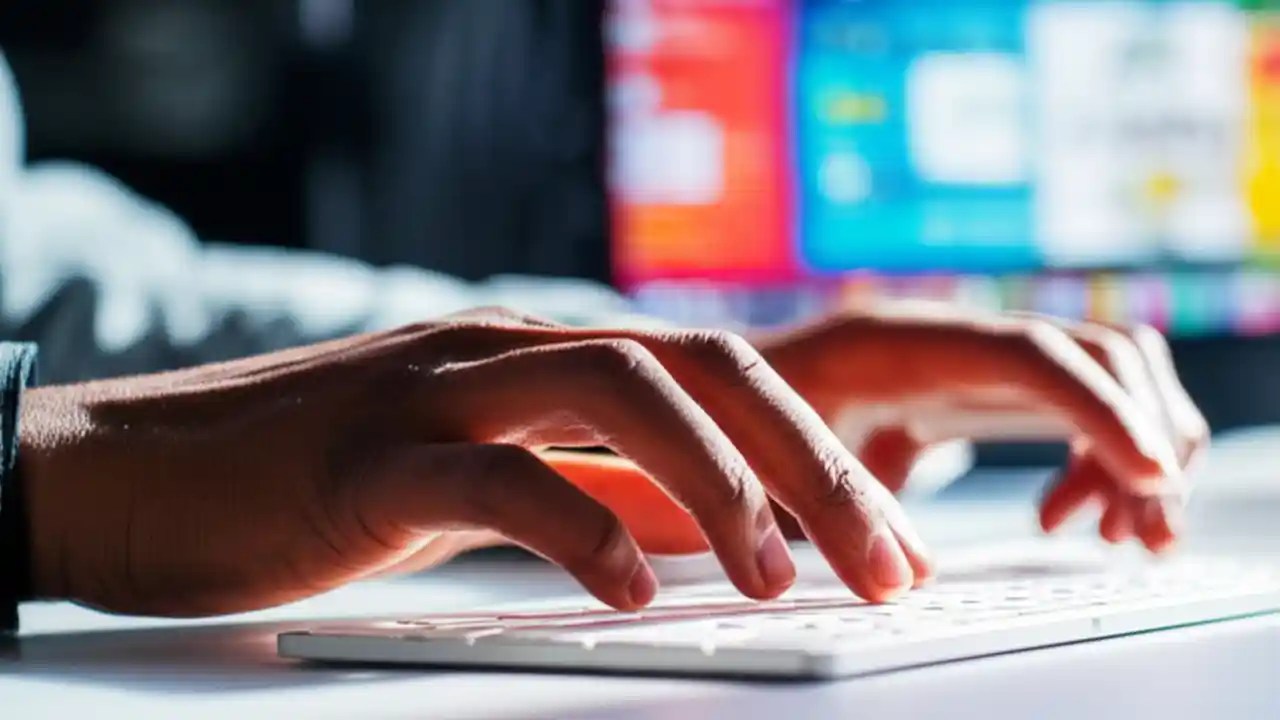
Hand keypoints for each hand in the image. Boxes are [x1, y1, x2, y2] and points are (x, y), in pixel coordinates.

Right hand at [18, 308, 929, 616]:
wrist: (145, 472)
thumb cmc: (321, 481)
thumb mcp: (487, 477)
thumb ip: (588, 486)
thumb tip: (698, 530)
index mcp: (545, 357)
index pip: (720, 377)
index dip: (820, 453)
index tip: (891, 543)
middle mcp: (509, 350)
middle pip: (700, 369)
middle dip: (810, 465)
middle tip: (885, 565)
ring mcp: (440, 390)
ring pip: (616, 389)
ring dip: (716, 483)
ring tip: (776, 580)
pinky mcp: (370, 455)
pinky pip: (497, 476)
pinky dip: (577, 530)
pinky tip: (629, 595)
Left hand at [757, 304, 1204, 551]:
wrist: (711, 383)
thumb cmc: (727, 412)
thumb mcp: (765, 450)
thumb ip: (830, 497)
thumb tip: (909, 573)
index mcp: (898, 342)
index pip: (1026, 352)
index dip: (1098, 407)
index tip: (1152, 473)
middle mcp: (952, 337)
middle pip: (1097, 351)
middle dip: (1146, 433)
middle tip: (1140, 528)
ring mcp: (974, 359)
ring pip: (1104, 376)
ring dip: (1137, 450)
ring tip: (1118, 534)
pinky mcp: (981, 390)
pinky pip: (1077, 406)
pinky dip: (1103, 459)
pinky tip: (1066, 515)